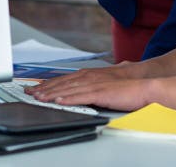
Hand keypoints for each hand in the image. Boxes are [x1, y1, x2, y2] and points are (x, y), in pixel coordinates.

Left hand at [25, 64, 151, 110]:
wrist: (145, 84)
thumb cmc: (129, 85)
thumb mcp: (108, 82)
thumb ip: (96, 84)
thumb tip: (87, 90)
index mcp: (91, 74)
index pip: (66, 79)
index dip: (50, 83)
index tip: (37, 87)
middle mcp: (90, 76)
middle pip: (63, 82)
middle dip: (45, 87)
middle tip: (30, 92)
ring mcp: (95, 84)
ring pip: (69, 88)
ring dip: (52, 93)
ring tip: (39, 97)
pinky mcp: (101, 93)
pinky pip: (82, 96)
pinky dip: (69, 98)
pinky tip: (59, 100)